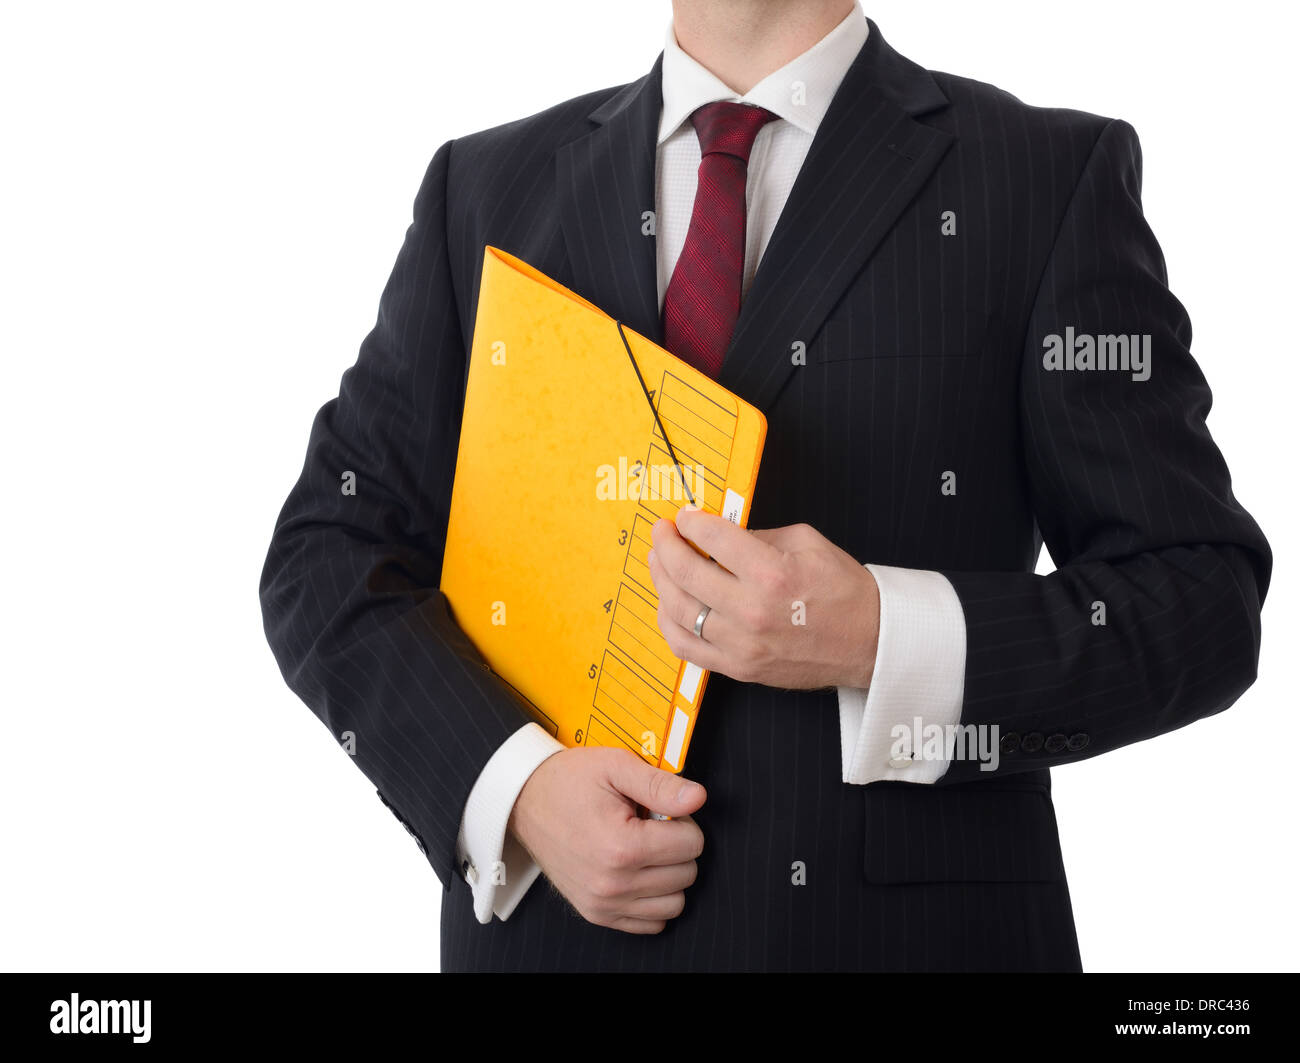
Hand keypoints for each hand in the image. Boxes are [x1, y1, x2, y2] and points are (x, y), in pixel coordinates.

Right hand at [507, 746, 705, 933]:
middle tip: (649, 826)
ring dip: (668, 875)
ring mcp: (603, 903)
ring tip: (643, 848)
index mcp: (622, 846)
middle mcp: (614, 883)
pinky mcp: (596, 914)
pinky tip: (637, 872)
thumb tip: (698, 798)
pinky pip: (651, 923)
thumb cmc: (569, 781)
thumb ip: (660, 784)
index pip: (693, 844)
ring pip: (674, 902)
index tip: (658, 811)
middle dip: (677, 846)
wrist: (524, 801)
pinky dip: (653, 899)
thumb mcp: (615, 766)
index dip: (682, 821)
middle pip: (687, 874)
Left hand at [647, 507, 879, 689]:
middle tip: (661, 532)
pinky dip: (668, 622)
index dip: (690, 522)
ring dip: (661, 581)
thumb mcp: (806, 543)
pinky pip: (686, 647)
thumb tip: (717, 533)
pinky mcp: (739, 667)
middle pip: (685, 572)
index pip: (712, 538)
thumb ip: (757, 536)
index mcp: (771, 572)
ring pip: (677, 610)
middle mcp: (752, 610)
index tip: (685, 517)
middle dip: (665, 545)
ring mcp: (742, 644)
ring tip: (659, 562)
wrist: (871, 641)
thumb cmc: (843, 590)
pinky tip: (668, 603)